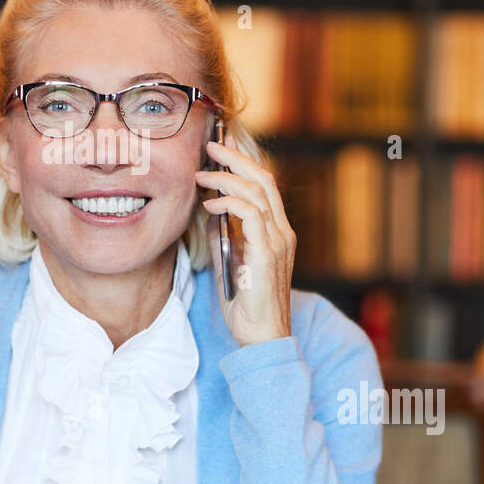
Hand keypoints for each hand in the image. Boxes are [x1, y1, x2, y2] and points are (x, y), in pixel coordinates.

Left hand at [194, 133, 296, 347]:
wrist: (262, 338)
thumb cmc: (247, 306)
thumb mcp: (229, 264)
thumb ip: (223, 239)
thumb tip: (208, 214)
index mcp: (276, 233)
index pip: (264, 186)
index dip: (243, 163)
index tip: (221, 148)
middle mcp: (282, 232)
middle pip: (263, 179)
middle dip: (235, 157)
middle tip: (210, 145)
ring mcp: (277, 241)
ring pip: (257, 192)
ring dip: (226, 178)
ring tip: (201, 175)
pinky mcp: (267, 253)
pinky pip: (250, 215)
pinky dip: (228, 203)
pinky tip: (209, 206)